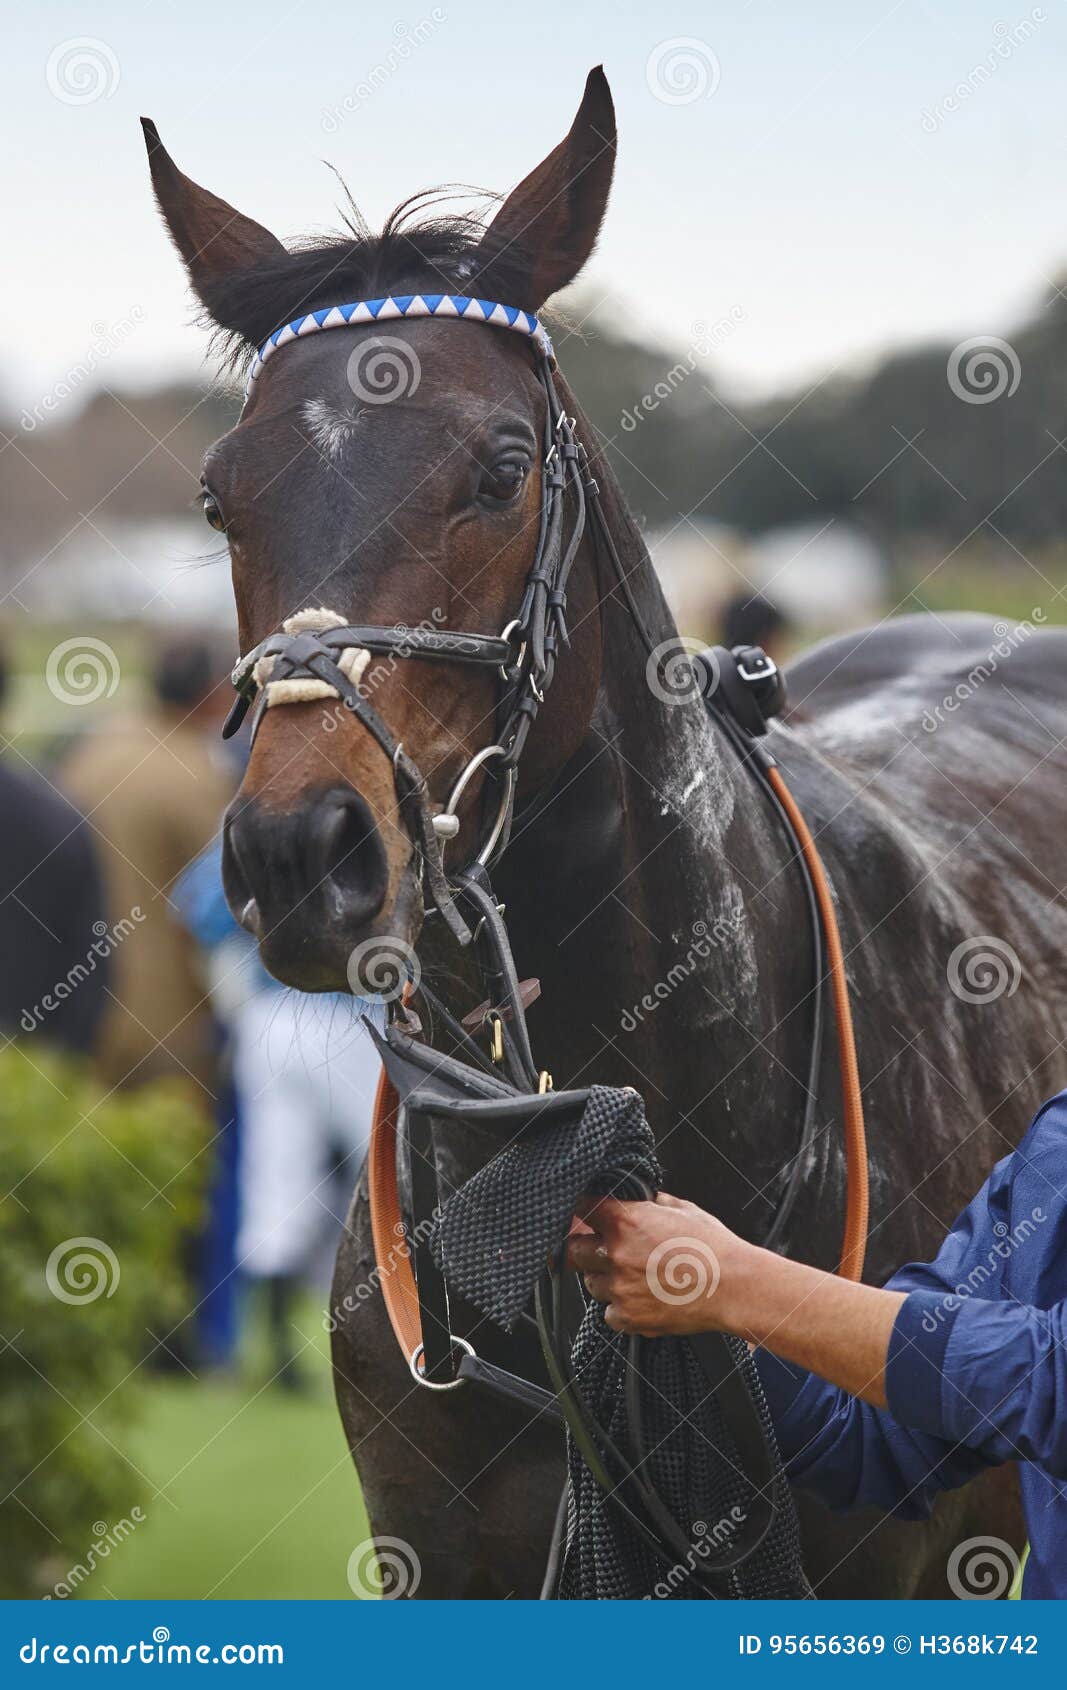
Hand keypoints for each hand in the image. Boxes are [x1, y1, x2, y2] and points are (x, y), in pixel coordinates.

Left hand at [564, 1192, 749, 1335]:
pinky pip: (608, 1313)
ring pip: (591, 1283)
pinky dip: (620, 1308)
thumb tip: (638, 1198)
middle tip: (605, 1250)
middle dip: (587, 1247)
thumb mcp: (682, 1208)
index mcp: (626, 1220)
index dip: (584, 1212)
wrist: (733, 1287)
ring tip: (633, 1277)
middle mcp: (616, 1253)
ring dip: (604, 1279)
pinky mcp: (628, 1317)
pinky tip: (641, 1299)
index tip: (586, 1218)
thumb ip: (651, 1202)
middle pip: (575, 1250)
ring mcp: (619, 1288)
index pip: (583, 1209)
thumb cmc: (712, 1247)